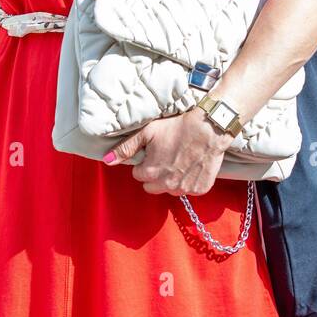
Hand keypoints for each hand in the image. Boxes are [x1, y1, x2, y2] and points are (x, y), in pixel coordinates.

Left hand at [103, 107, 235, 195]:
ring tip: (180, 160)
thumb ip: (125, 148)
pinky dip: (189, 181)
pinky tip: (192, 165)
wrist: (209, 128)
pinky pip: (189, 190)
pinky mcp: (200, 189)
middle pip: (152, 187)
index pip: (139, 175)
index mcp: (150, 172)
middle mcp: (167, 185)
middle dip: (156, 174)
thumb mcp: (148, 132)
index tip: (155, 152)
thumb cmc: (177, 127)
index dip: (145, 163)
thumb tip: (106, 160)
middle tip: (166, 157)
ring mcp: (184, 189)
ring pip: (170, 190)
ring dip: (171, 179)